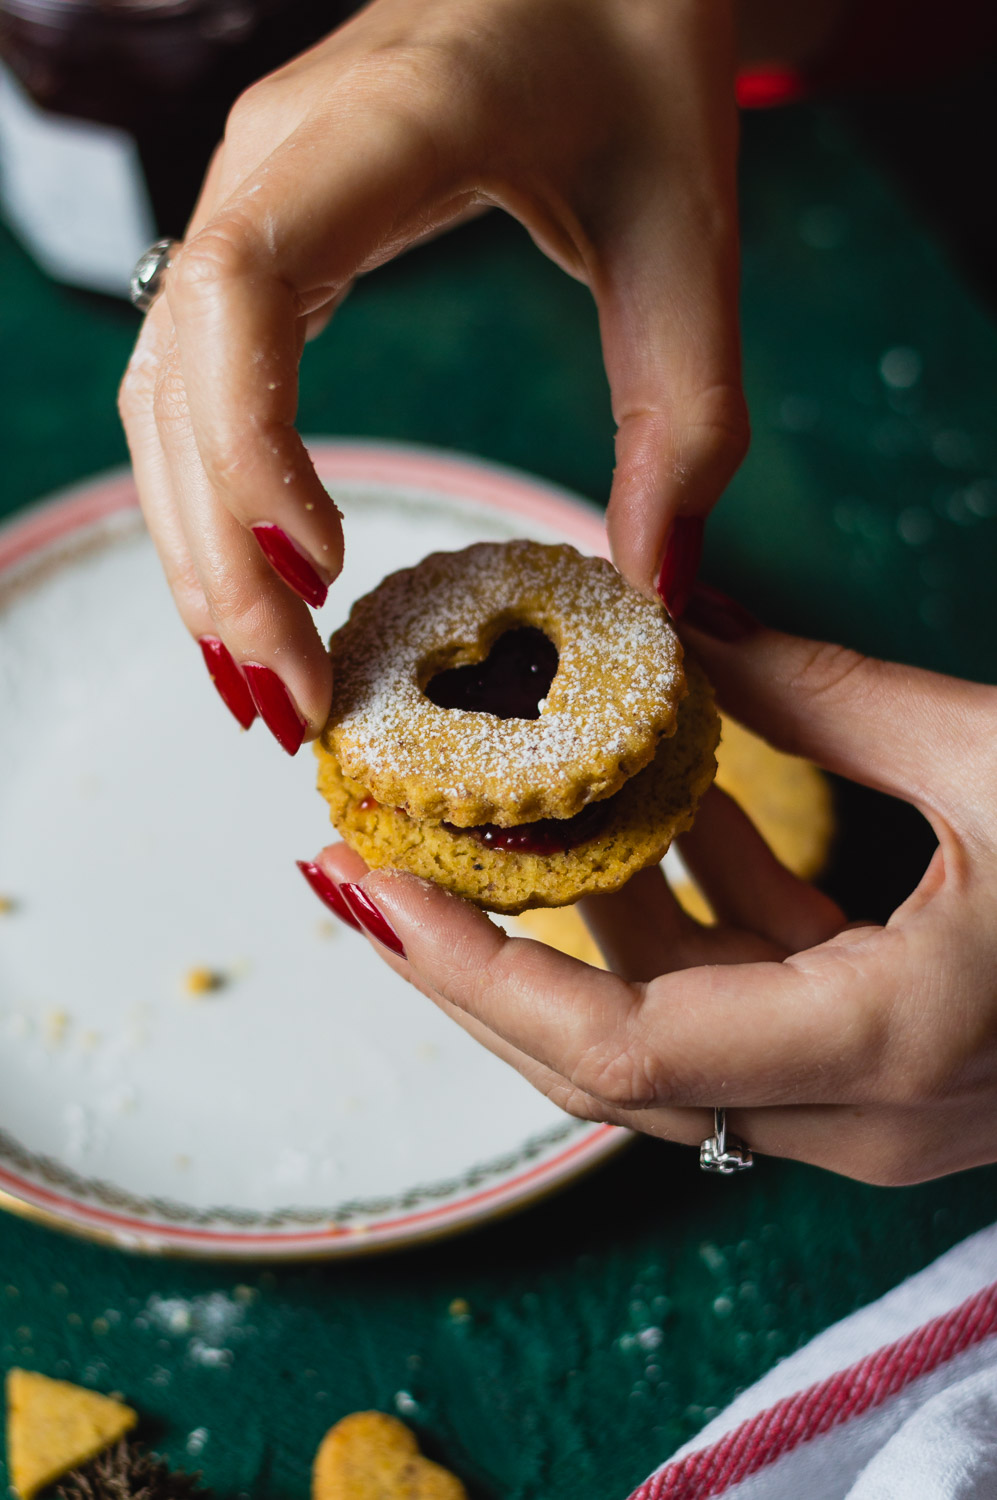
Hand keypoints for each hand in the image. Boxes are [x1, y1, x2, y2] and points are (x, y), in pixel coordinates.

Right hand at [119, 0, 749, 750]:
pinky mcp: (260, 231)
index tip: (318, 574)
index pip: (246, 284)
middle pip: (181, 371)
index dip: (250, 444)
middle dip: (222, 554)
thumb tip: (657, 589)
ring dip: (198, 547)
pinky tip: (255, 588)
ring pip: (162, 390)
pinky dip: (209, 496)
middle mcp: (279, 154)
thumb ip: (686, 416)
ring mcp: (251, 189)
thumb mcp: (691, 235)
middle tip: (293, 700)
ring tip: (262, 680)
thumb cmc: (638, 59)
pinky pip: (192, 380)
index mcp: (389, 126)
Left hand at [305, 587, 996, 1185]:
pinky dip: (680, 911)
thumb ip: (829, 694)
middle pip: (602, 1065)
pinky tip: (653, 805)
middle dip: (474, 964)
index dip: (468, 971)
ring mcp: (871, 1101)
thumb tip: (693, 610)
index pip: (606, 1047)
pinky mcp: (887, 1057)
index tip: (366, 885)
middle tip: (372, 862)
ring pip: (665, 1034)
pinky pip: (742, 999)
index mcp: (875, 1050)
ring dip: (569, 928)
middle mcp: (854, 1111)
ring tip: (479, 821)